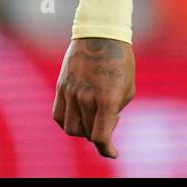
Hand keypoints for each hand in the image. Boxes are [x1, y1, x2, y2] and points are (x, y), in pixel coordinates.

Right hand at [52, 38, 135, 157]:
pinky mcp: (60, 87)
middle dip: (100, 134)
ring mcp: (70, 92)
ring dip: (83, 130)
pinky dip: (67, 122)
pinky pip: (58, 115)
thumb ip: (116, 112)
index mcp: (106, 98)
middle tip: (110, 122)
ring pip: (71, 128)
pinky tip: (78, 116)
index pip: (100, 137)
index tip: (113, 152)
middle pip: (87, 133)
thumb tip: (105, 128)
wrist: (101, 34)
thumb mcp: (128, 88)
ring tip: (93, 118)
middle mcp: (86, 97)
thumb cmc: (120, 61)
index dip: (107, 149)